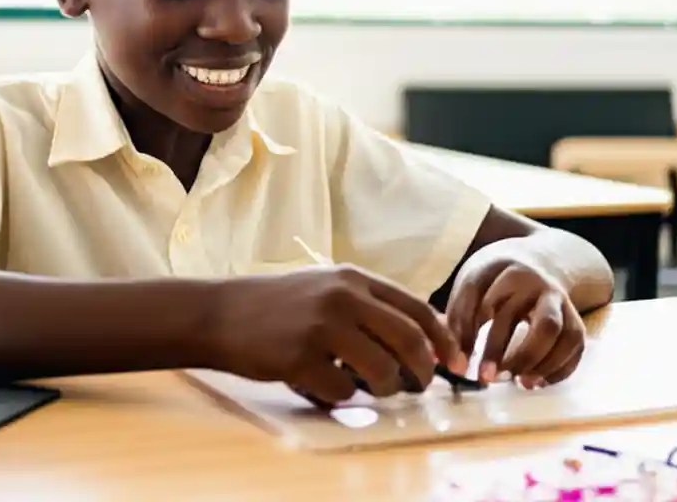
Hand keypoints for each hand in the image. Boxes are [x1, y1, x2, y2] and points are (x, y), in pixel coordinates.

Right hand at [209, 264, 467, 405]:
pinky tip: (323, 384)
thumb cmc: (279, 305)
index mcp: (353, 279)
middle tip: (420, 386)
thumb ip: (370, 305)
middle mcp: (342, 298)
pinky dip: (341, 397)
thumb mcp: (326, 287)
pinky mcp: (300, 358)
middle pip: (410, 341)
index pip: (417, 309)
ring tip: (369, 388)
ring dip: (385, 389)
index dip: (444, 340)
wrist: (220, 313)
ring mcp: (321, 328)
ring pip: (383, 372)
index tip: (456, 363)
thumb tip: (425, 339)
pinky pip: (343, 392)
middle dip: (425, 371)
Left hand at [445, 254, 585, 388]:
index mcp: (495, 267)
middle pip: (515, 314)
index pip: (473, 295)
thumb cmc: (493, 283)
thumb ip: (456, 320)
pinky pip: (574, 345)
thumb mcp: (471, 288)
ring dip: (532, 362)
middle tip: (485, 378)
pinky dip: (557, 369)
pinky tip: (535, 381)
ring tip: (515, 382)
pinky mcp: (576, 316)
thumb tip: (447, 362)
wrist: (539, 264)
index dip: (463, 332)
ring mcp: (556, 297)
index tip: (458, 364)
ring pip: (550, 329)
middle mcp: (529, 279)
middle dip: (498, 350)